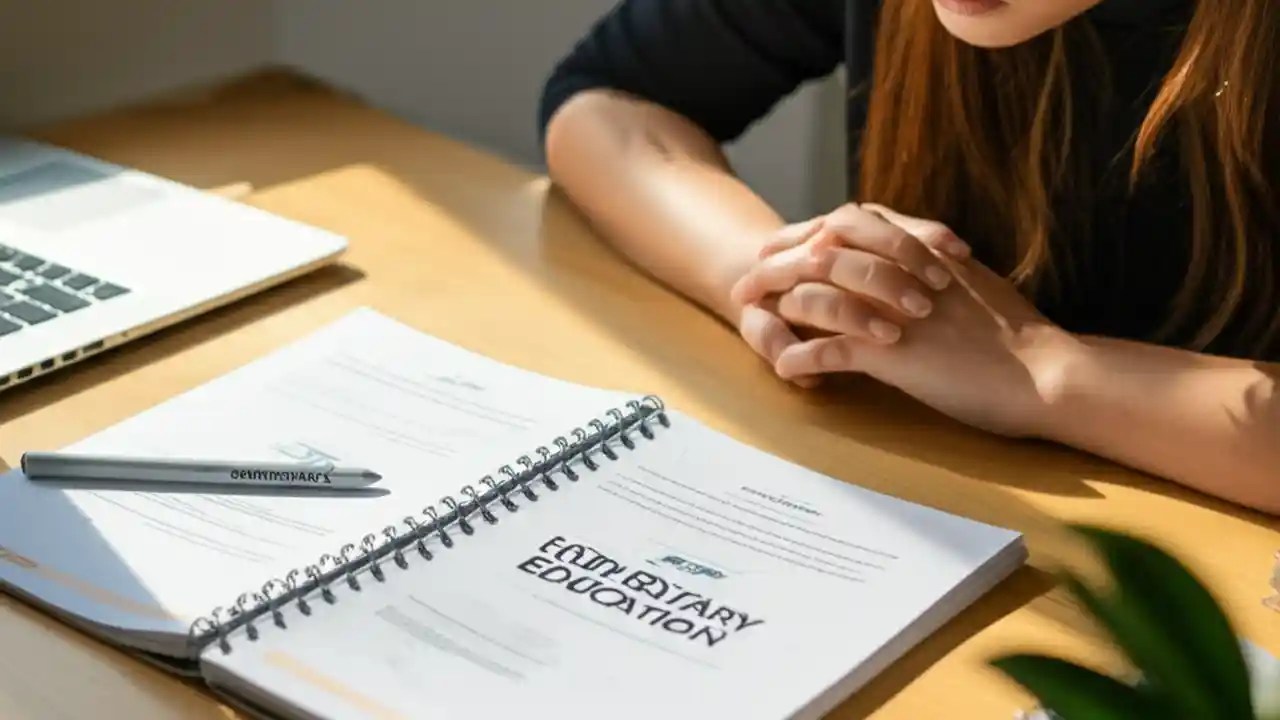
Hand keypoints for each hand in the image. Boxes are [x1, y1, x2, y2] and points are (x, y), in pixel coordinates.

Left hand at [735, 206, 1078, 437]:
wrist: (1046, 374)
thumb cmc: (1016, 337)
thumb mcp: (974, 282)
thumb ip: (938, 266)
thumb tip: (920, 260)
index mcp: (920, 249)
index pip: (848, 222)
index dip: (806, 234)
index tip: (780, 248)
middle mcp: (901, 271)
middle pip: (818, 252)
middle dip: (774, 266)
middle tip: (746, 284)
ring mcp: (892, 312)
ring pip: (813, 297)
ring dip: (775, 311)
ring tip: (751, 324)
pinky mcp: (890, 354)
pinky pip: (827, 351)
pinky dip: (799, 358)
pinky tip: (783, 369)